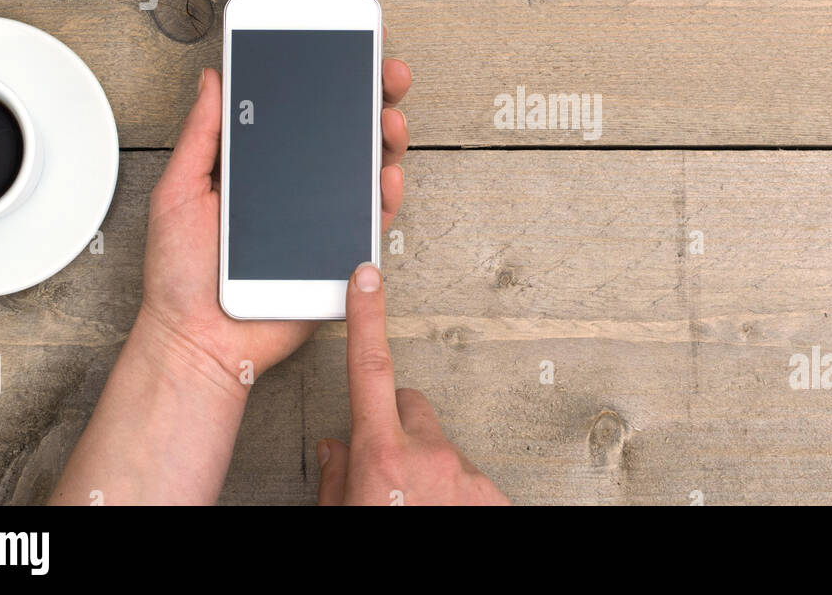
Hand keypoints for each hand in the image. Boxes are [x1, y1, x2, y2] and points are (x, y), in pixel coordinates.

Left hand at [139, 61, 412, 388]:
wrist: (199, 341)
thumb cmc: (181, 276)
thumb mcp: (179, 191)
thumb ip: (201, 136)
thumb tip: (212, 77)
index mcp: (259, 166)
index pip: (300, 111)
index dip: (325, 77)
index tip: (343, 46)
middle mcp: (295, 187)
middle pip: (345, 131)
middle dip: (373, 96)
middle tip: (386, 73)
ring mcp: (321, 217)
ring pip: (366, 167)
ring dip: (386, 137)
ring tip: (387, 119)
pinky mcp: (340, 252)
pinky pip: (371, 218)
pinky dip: (384, 193)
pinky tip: (384, 174)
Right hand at [316, 264, 509, 505]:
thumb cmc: (378, 552)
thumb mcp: (337, 517)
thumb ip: (337, 477)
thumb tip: (338, 450)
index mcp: (381, 457)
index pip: (370, 368)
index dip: (367, 317)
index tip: (368, 279)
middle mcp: (429, 458)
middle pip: (412, 408)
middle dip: (396, 428)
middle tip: (387, 471)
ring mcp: (467, 477)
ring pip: (442, 450)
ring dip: (427, 470)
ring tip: (415, 506)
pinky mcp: (494, 498)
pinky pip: (470, 481)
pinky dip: (455, 496)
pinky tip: (438, 512)